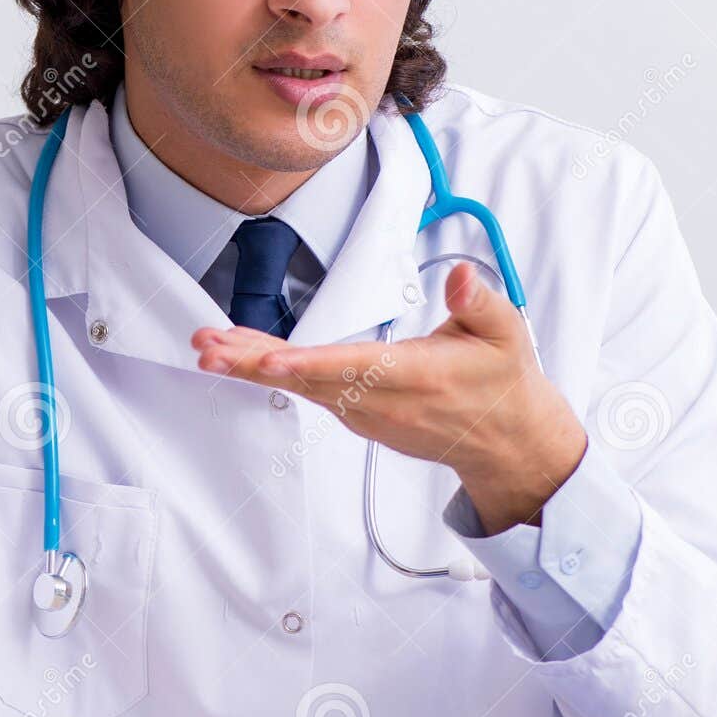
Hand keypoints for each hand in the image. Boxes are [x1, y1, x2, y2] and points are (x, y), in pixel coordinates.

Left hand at [191, 262, 587, 534]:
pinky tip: (244, 357)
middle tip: (211, 349)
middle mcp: (384, 401)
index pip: (356, 370)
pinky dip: (274, 374)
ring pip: (302, 387)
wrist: (504, 441)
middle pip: (310, 381)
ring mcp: (366, 414)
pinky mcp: (356, 416)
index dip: (311, 365)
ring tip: (212, 347)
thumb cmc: (500, 383)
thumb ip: (479, 302)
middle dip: (255, 365)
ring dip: (254, 367)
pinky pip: (308, 393)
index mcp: (417, 376)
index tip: (272, 362)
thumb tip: (460, 276)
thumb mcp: (505, 334)